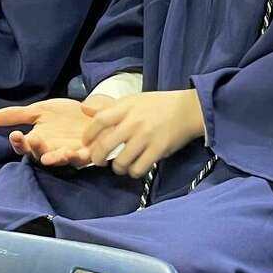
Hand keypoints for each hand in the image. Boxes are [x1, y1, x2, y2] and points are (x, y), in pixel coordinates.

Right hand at [0, 97, 93, 167]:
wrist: (90, 113)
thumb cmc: (63, 115)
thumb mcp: (39, 110)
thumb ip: (18, 115)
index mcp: (37, 142)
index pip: (24, 146)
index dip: (19, 143)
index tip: (15, 134)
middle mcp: (51, 151)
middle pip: (41, 156)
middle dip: (37, 149)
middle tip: (34, 139)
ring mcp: (69, 153)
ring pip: (61, 160)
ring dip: (57, 158)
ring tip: (52, 155)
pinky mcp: (87, 153)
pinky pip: (83, 158)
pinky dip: (79, 156)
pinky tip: (75, 151)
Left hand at [79, 89, 205, 177]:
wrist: (188, 109)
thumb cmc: (158, 105)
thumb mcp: (133, 100)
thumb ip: (109, 107)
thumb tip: (84, 109)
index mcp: (126, 107)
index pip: (99, 121)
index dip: (88, 135)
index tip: (87, 142)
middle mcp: (134, 122)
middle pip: (105, 145)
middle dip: (97, 157)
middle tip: (99, 160)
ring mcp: (146, 137)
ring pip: (121, 162)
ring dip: (117, 168)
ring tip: (120, 166)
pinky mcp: (158, 150)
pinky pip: (138, 169)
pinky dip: (133, 172)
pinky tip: (135, 167)